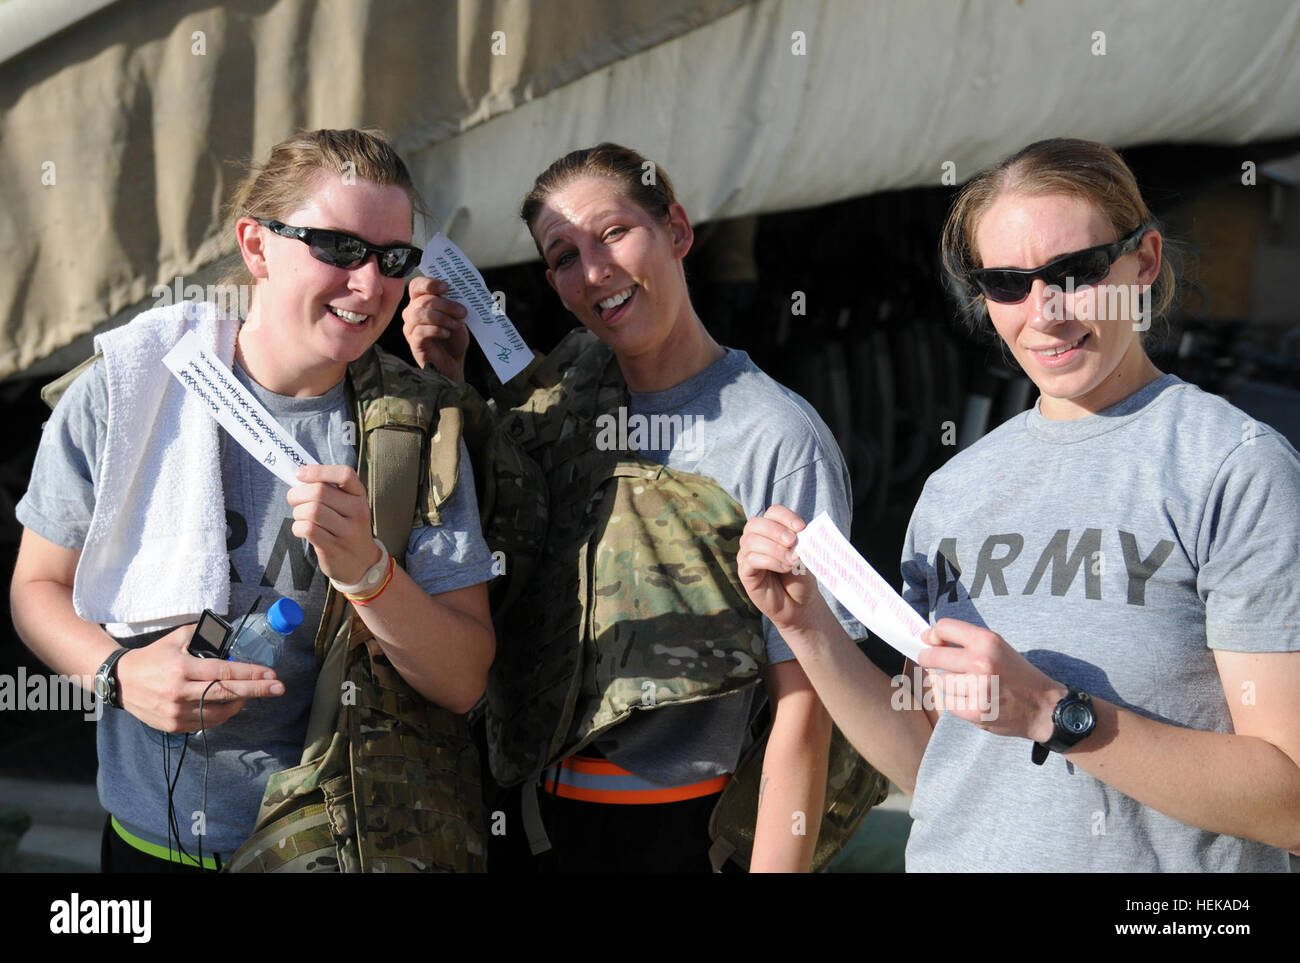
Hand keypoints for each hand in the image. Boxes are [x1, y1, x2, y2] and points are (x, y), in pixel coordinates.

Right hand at [116, 623, 283, 731]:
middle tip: (279, 688)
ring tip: (250, 693)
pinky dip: (221, 715)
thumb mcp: (177, 638)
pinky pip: (205, 723)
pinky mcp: (172, 726)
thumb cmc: (154, 656)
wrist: (121, 681)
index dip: (249, 673)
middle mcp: (179, 692)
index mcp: (182, 668)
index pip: (223, 672)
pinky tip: (229, 704)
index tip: (270, 674)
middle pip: (226, 693)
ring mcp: (175, 712)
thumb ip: (205, 636)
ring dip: (239, 703)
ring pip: (218, 713)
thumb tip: (231, 637)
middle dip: (256, 690)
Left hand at [287, 464, 379, 584]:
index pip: (345, 474)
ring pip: (311, 511)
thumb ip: (328, 490)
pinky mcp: (334, 548)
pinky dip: (297, 527)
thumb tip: (299, 476)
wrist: (362, 562)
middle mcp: (358, 511)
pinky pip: (308, 529)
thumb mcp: (348, 506)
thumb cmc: (347, 528)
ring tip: (300, 516)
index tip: (300, 474)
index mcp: (359, 495)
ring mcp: (348, 531)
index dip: (319, 471)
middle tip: (294, 499)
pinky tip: (301, 529)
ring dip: (297, 512)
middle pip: (319, 492)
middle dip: (297, 494)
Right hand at [403, 276, 469, 380]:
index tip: (447, 288)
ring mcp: (410, 329)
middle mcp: (411, 313)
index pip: (416, 286)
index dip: (430, 284)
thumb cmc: (453, 339)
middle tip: (462, 312)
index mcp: (420, 303)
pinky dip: (436, 330)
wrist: (454, 363)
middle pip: (423, 300)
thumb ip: (452, 304)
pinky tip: (446, 334)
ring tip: (455, 325)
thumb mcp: (456, 317)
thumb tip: (456, 292)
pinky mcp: (413, 343)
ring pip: (419, 314)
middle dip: (446, 305)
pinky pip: (419, 331)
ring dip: (442, 317)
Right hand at [737, 506, 834, 634]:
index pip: (773, 512)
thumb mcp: (805, 557)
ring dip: (774, 549)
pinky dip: (769, 561)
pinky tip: (784, 568)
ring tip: (792, 561)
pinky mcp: (744, 572)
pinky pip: (750, 560)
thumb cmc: (801, 577)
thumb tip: (795, 536)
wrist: (799, 604)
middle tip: (793, 542)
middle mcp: (756, 539)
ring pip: (751, 541)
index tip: (802, 528)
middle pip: (755, 523)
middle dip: (776, 530)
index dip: (786, 517)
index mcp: (772, 530)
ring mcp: (747, 555)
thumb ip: (799, 544)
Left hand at [916, 618, 1066, 741]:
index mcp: (987, 641)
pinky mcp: (975, 711)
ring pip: (941, 681)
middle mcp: (981, 662)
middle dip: (927, 658)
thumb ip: (966, 641)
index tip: (929, 640)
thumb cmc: (1016, 674)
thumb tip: (928, 639)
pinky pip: (949, 702)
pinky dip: (958, 703)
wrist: (1043, 706)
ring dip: (950, 684)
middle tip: (929, 660)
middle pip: (932, 657)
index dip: (933, 634)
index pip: (944, 628)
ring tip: (970, 686)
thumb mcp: (997, 648)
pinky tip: (974, 701)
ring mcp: (977, 688)